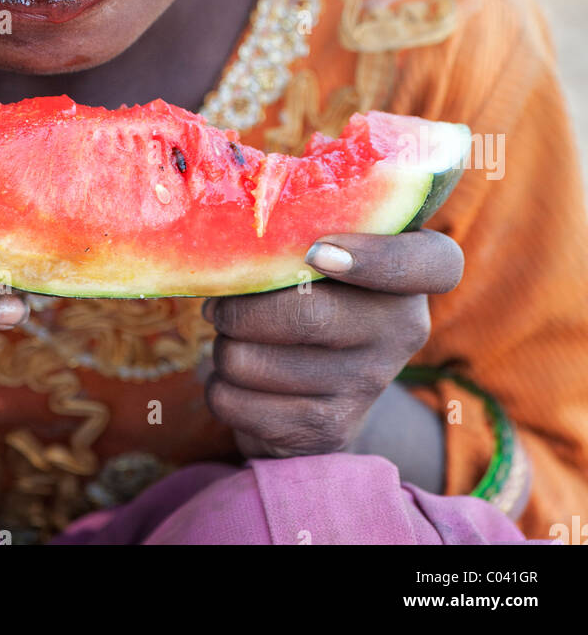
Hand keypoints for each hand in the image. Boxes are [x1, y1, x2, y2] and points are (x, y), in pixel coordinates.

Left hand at [202, 229, 463, 458]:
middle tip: (220, 304)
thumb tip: (239, 226)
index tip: (318, 252)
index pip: (435, 264)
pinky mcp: (327, 428)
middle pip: (307, 316)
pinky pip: (238, 402)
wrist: (323, 394)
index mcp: (409, 277)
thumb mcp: (327, 259)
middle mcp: (402, 330)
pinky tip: (236, 381)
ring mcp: (368, 384)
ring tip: (234, 340)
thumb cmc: (314, 298)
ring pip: (256, 360)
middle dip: (240, 309)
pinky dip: (219, 388)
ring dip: (224, 348)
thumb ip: (306, 228)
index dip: (378, 258)